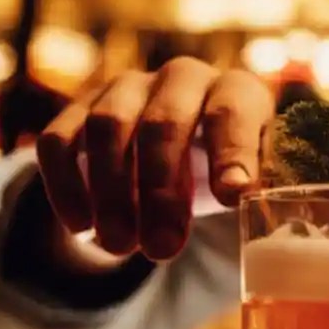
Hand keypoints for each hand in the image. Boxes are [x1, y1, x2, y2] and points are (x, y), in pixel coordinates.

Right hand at [36, 59, 272, 259]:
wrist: (180, 150)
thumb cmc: (228, 169)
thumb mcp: (255, 177)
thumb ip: (261, 191)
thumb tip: (268, 223)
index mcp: (236, 90)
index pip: (233, 111)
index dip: (232, 153)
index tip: (232, 199)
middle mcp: (182, 78)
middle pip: (164, 123)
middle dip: (161, 192)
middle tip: (162, 250)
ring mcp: (128, 87)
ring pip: (108, 127)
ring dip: (112, 193)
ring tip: (121, 248)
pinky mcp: (80, 106)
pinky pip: (60, 138)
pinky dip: (65, 185)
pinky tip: (80, 228)